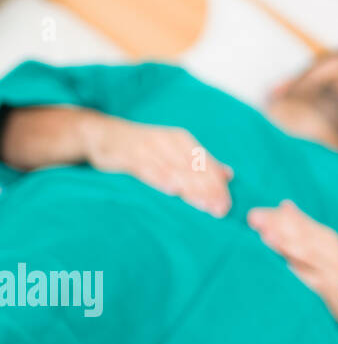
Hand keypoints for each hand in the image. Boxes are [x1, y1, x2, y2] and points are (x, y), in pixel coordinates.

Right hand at [83, 113, 232, 216]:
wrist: (103, 134)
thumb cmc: (144, 148)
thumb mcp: (174, 151)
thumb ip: (200, 162)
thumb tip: (228, 174)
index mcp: (183, 141)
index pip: (206, 164)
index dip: (217, 185)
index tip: (226, 205)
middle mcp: (170, 142)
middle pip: (194, 169)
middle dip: (208, 190)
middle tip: (219, 210)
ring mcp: (150, 147)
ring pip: (175, 170)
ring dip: (190, 189)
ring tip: (203, 206)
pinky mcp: (130, 155)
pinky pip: (147, 168)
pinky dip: (160, 178)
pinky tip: (171, 190)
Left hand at [249, 199, 337, 343]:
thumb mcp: (323, 246)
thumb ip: (304, 227)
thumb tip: (285, 204)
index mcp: (326, 237)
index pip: (299, 222)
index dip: (277, 216)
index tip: (254, 212)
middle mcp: (330, 248)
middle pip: (301, 233)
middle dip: (278, 225)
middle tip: (253, 217)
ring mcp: (332, 267)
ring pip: (307, 252)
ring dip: (287, 243)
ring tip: (265, 235)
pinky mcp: (334, 287)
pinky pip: (316, 277)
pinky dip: (301, 270)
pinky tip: (286, 266)